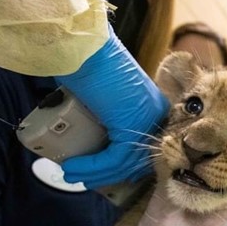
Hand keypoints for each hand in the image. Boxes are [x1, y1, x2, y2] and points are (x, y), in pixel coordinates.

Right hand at [55, 27, 169, 188]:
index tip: (102, 174)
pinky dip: (92, 166)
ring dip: (94, 173)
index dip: (124, 166)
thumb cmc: (88, 63)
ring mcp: (147, 118)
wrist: (83, 46)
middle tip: (85, 179)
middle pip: (136, 158)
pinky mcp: (132, 123)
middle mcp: (156, 113)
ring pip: (124, 162)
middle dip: (109, 174)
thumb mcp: (104, 97)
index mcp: (154, 106)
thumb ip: (109, 117)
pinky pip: (114, 158)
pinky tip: (74, 168)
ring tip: (70, 175)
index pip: (144, 147)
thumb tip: (95, 140)